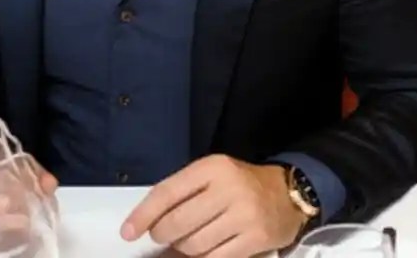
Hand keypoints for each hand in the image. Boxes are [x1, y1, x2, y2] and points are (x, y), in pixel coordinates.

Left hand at [120, 155, 306, 256]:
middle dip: (164, 235)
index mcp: (213, 167)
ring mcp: (244, 215)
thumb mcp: (213, 176)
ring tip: (191, 241)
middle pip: (177, 224)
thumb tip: (146, 226)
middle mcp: (229, 188)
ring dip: (184, 249)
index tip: (127, 232)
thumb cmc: (241, 185)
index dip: (143, 215)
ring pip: (193, 245)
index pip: (167, 192)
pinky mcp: (256, 238)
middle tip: (165, 236)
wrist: (289, 194)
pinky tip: (205, 252)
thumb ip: (182, 194)